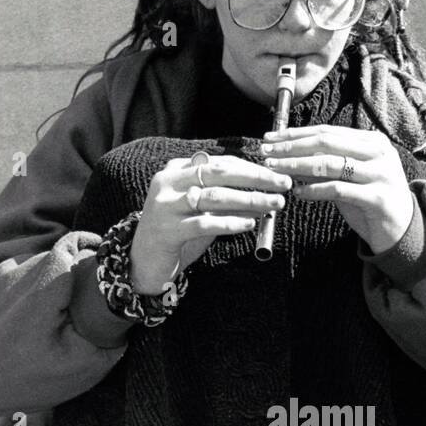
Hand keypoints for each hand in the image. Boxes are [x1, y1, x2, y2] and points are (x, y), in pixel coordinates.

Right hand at [130, 153, 292, 292]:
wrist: (143, 262)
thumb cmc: (177, 234)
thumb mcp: (201, 211)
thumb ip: (224, 200)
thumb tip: (262, 195)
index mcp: (177, 170)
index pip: (220, 163)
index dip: (250, 168)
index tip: (276, 174)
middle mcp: (169, 182)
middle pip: (219, 174)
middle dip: (255, 178)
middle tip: (282, 184)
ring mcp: (166, 205)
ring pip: (215, 197)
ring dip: (249, 200)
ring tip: (273, 204)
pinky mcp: (168, 230)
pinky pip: (204, 224)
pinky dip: (229, 223)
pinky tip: (249, 224)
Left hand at [261, 124, 414, 254]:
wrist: (402, 230)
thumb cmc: (371, 200)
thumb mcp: (350, 177)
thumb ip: (327, 165)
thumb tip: (289, 155)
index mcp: (372, 141)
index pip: (327, 131)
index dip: (296, 134)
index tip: (271, 138)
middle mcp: (378, 153)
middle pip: (327, 143)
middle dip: (292, 146)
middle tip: (267, 152)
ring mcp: (380, 174)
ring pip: (330, 164)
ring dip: (297, 166)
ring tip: (276, 170)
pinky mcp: (377, 198)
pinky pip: (339, 190)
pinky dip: (315, 190)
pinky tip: (298, 192)